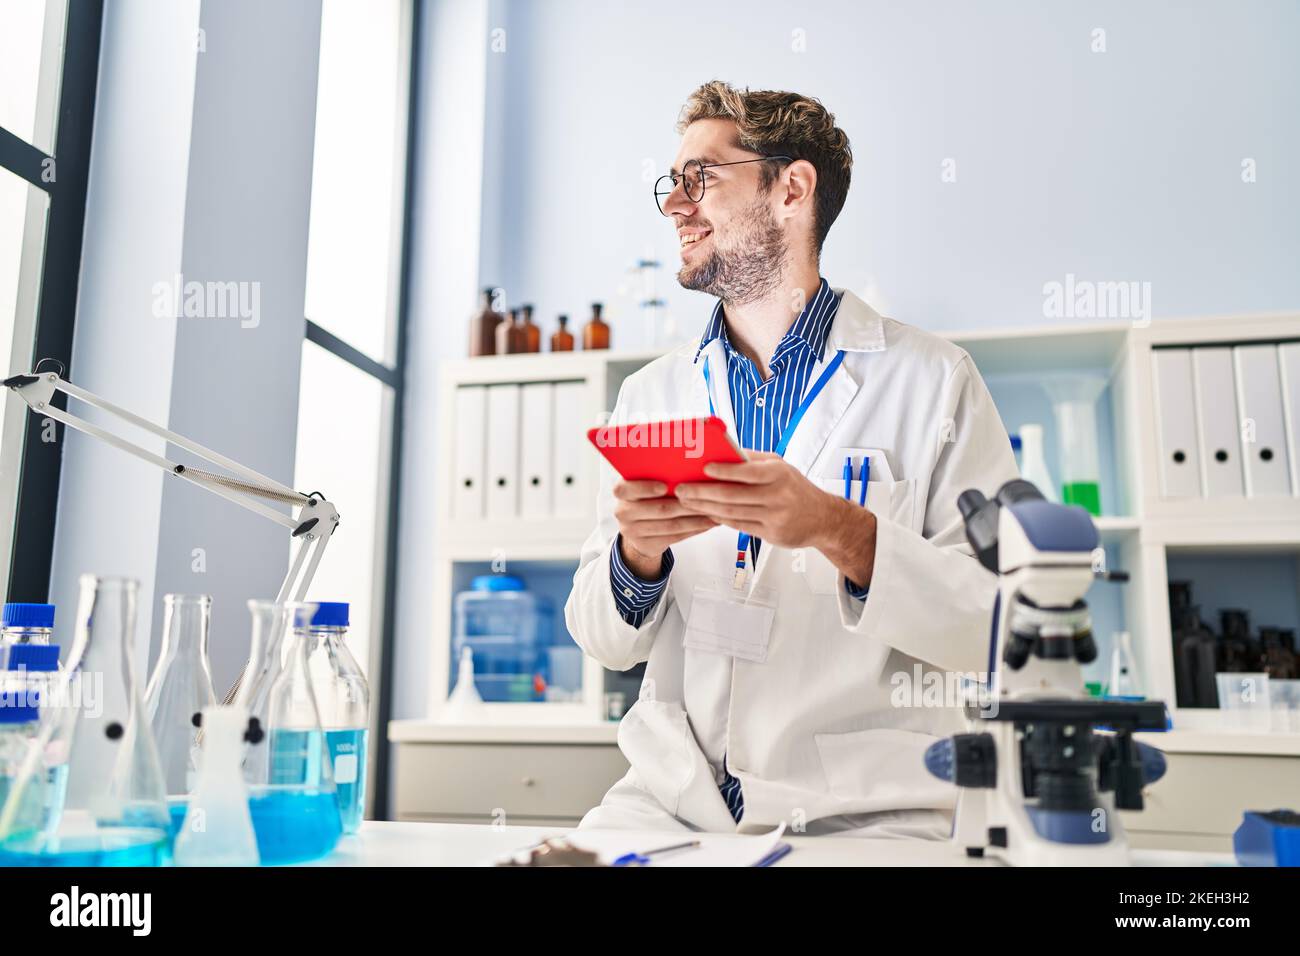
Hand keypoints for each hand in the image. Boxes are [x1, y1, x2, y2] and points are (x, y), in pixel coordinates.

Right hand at [614, 480, 717, 578]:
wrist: (638, 529)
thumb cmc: (647, 498)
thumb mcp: (645, 484)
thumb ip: (657, 476)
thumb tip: (688, 466)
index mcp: (622, 492)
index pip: (625, 489)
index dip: (645, 488)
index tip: (664, 486)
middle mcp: (623, 512)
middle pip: (658, 509)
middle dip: (685, 504)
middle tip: (706, 498)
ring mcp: (632, 531)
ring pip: (670, 525)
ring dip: (695, 518)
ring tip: (713, 511)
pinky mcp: (646, 545)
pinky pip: (675, 537)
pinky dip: (694, 529)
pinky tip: (708, 523)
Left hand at [674, 451, 833, 548]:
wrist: (823, 518)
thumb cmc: (795, 487)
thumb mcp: (780, 466)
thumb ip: (752, 459)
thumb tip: (721, 452)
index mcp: (779, 473)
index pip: (747, 471)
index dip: (724, 471)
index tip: (703, 469)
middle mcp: (778, 495)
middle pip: (733, 495)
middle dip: (702, 492)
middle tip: (681, 490)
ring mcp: (775, 517)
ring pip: (732, 512)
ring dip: (705, 507)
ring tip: (687, 501)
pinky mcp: (771, 534)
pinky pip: (738, 525)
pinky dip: (719, 519)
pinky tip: (705, 512)